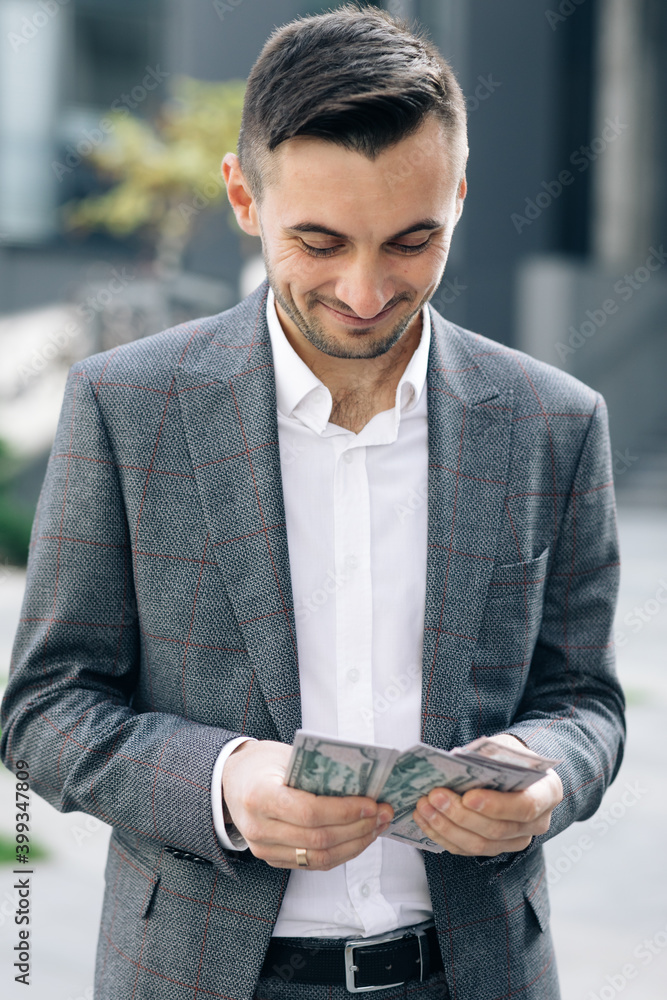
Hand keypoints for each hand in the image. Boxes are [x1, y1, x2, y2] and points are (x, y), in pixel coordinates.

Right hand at [222, 739, 393, 869]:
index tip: (371, 803)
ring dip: (355, 844)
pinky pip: (313, 863)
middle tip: (383, 814)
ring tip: (377, 827)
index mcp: (259, 796)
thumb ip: (318, 771)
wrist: (232, 780)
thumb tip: (362, 784)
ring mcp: (263, 849)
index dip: (344, 811)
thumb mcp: (286, 756)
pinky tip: (358, 838)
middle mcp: (258, 828)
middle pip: (318, 838)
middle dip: (358, 828)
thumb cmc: (261, 763)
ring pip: (319, 857)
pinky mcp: (272, 858)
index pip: (309, 812)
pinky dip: (341, 852)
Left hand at [412, 734, 562, 856]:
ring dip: (447, 827)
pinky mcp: (496, 848)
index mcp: (547, 792)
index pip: (525, 806)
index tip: (468, 796)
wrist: (518, 771)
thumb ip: (490, 757)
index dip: (495, 805)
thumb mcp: (506, 747)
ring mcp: (517, 840)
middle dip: (460, 814)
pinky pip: (468, 850)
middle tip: (434, 796)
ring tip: (424, 807)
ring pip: (480, 845)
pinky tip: (425, 820)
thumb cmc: (510, 757)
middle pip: (497, 829)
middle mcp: (538, 822)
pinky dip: (443, 836)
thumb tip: (458, 763)